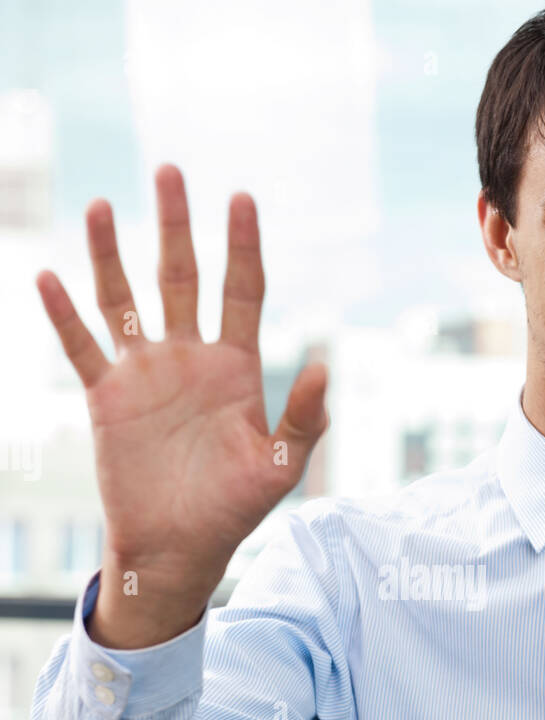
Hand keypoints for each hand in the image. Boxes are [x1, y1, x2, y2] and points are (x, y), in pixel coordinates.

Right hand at [35, 163, 328, 594]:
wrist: (178, 548)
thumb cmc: (234, 510)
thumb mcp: (279, 468)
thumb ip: (303, 420)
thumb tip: (321, 367)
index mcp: (236, 367)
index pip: (241, 291)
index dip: (241, 245)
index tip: (240, 198)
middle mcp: (189, 358)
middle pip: (182, 277)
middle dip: (176, 226)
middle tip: (170, 171)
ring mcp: (145, 374)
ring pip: (125, 298)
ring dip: (112, 254)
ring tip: (104, 205)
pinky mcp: (107, 398)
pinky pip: (81, 347)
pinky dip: (63, 315)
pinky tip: (48, 276)